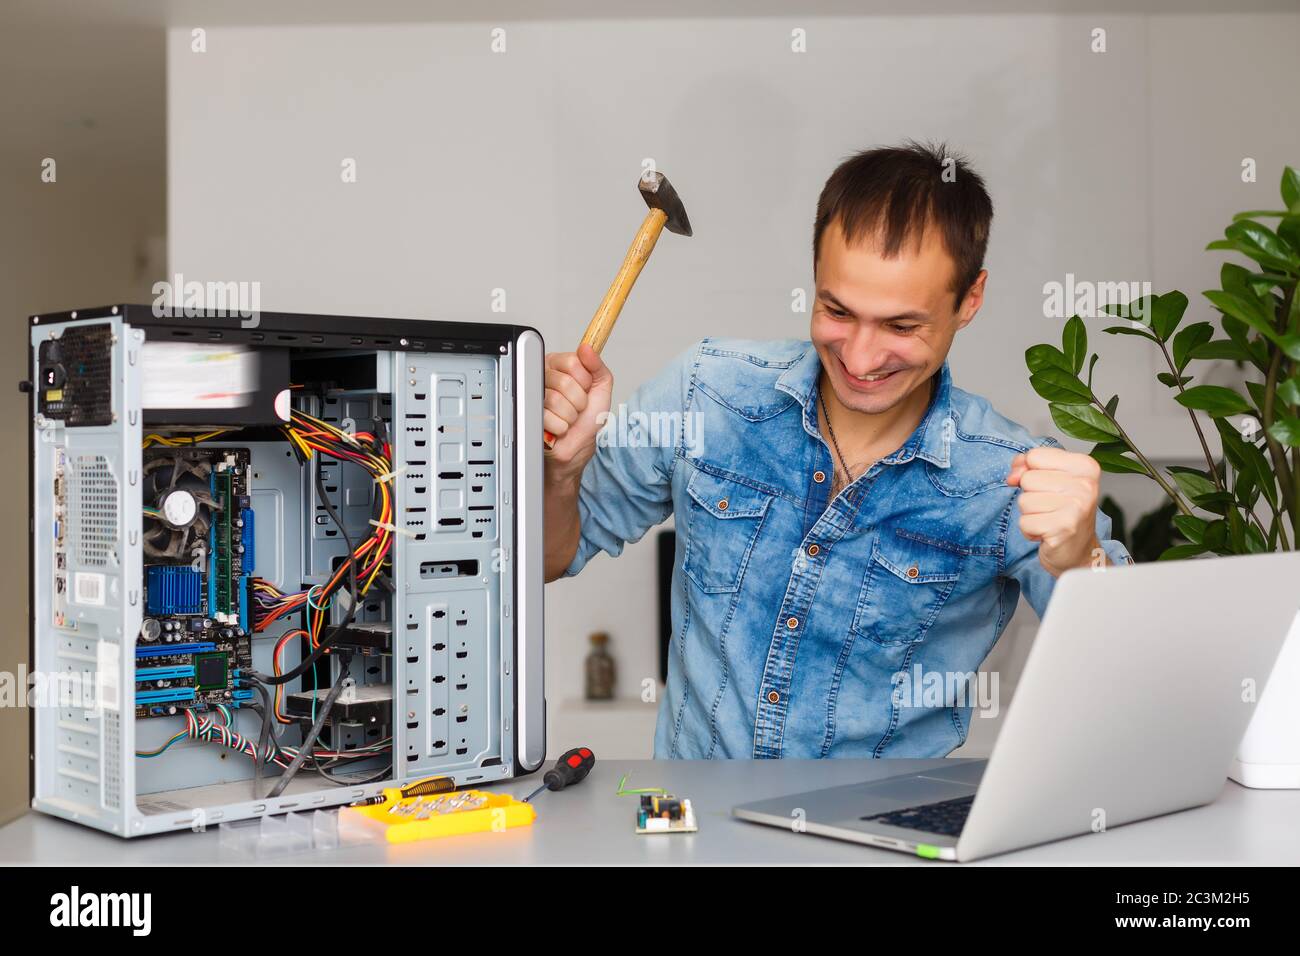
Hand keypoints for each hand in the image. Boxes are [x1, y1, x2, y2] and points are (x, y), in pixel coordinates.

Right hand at [544, 343, 612, 481]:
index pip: (572, 362)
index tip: (586, 388)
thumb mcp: (601, 387)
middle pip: (564, 382)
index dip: (585, 380)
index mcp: (559, 366)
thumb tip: (587, 347)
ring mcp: (535, 395)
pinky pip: (549, 417)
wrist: (578, 444)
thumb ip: (597, 365)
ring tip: (569, 417)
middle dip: (579, 400)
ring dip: (571, 415)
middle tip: (578, 407)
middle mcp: (544, 377)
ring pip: (556, 400)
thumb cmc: (588, 416)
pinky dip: (561, 426)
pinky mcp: (529, 414)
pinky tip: (559, 426)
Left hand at [1006, 446, 1104, 576]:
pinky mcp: (1063, 528)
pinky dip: (1030, 530)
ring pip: (1024, 501)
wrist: (1079, 550)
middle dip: (1031, 495)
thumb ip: (1027, 466)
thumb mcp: (1050, 479)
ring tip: (1050, 519)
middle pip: (1028, 479)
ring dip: (1031, 514)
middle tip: (1051, 507)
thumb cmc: (1063, 512)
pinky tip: (1047, 532)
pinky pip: (1024, 523)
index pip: (1035, 456)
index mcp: (1085, 466)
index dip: (1031, 471)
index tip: (1047, 486)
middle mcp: (1085, 485)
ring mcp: (1076, 507)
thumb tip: (1013, 475)